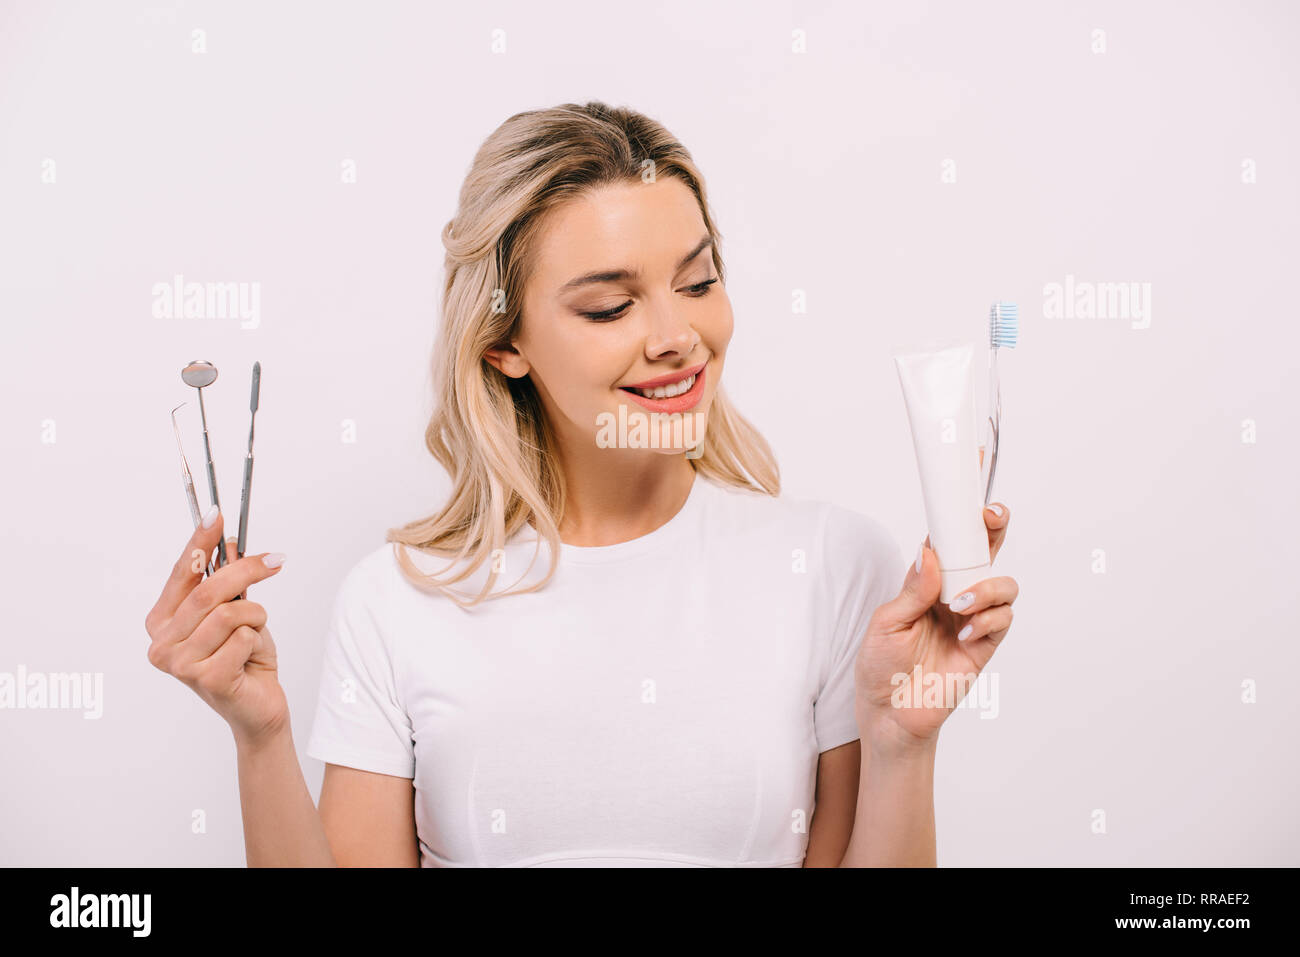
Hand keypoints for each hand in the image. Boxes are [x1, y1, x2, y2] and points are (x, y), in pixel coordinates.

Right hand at [143, 506, 289, 748]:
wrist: (257, 708)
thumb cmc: (243, 659)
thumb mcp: (237, 612)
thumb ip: (227, 580)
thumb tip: (229, 541)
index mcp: (162, 622)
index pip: (181, 573)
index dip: (199, 541)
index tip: (216, 513)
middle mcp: (161, 643)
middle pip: (208, 590)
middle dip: (247, 570)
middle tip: (276, 560)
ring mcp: (180, 664)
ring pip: (231, 612)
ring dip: (256, 617)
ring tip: (255, 633)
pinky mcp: (206, 678)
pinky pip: (245, 637)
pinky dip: (259, 641)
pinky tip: (251, 659)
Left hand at [853, 503, 1018, 755]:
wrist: (889, 713)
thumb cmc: (880, 665)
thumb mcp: (886, 623)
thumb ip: (913, 590)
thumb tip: (930, 553)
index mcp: (926, 582)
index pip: (948, 541)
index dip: (960, 514)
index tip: (971, 488)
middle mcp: (953, 594)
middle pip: (984, 552)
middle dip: (994, 528)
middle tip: (990, 516)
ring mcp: (972, 618)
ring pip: (1003, 584)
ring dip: (987, 587)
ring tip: (960, 606)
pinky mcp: (985, 645)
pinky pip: (1003, 619)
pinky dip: (988, 620)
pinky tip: (964, 634)